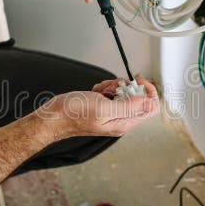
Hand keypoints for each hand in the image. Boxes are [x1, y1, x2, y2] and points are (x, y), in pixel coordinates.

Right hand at [37, 78, 159, 136]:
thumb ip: (129, 106)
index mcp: (124, 123)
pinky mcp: (103, 106)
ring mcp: (112, 113)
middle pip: (138, 97)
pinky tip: (96, 92)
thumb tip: (149, 103)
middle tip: (113, 88)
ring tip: (102, 91)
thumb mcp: (104, 108)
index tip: (137, 82)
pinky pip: (112, 93)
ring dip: (114, 86)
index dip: (148, 91)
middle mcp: (120, 119)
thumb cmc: (73, 115)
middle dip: (127, 87)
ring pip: (124, 93)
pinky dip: (105, 88)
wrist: (54, 116)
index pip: (150, 107)